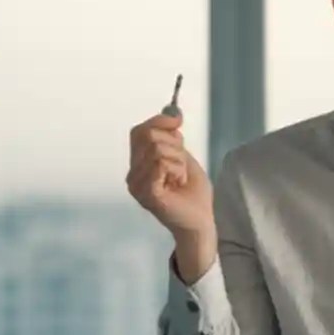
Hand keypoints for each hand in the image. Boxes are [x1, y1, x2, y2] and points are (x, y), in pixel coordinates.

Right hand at [126, 112, 216, 249]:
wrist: (201, 220)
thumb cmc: (193, 192)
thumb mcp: (183, 156)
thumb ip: (173, 137)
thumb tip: (172, 113)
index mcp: (139, 164)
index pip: (139, 131)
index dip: (158, 122)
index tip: (178, 122)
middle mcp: (133, 174)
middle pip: (148, 136)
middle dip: (174, 145)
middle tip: (181, 167)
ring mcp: (136, 185)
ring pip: (158, 149)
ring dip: (178, 161)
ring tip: (179, 179)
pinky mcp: (146, 193)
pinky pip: (160, 164)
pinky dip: (177, 170)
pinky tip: (177, 184)